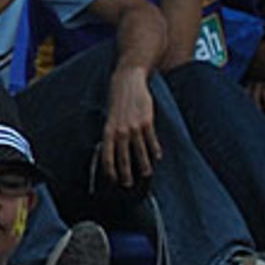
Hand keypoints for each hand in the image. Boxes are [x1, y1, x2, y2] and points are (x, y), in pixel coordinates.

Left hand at [100, 64, 160, 189]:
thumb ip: (112, 134)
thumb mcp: (111, 118)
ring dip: (144, 166)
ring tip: (146, 175)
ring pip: (140, 152)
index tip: (112, 181)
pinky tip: (157, 157)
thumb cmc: (118, 101)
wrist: (128, 80)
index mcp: (108, 131)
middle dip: (126, 174)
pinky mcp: (147, 122)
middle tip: (128, 184)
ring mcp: (134, 127)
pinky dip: (155, 150)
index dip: (109, 170)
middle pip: (123, 158)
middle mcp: (120, 131)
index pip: (106, 156)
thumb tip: (115, 152)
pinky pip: (151, 140)